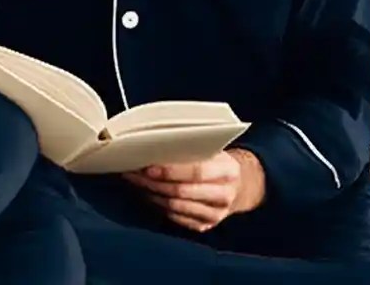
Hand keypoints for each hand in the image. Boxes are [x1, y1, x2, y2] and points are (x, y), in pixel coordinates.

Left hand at [123, 149, 266, 232]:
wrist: (238, 186)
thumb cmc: (216, 162)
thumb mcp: (211, 150)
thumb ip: (189, 149)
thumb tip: (153, 144)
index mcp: (228, 171)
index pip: (196, 171)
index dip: (169, 171)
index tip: (146, 167)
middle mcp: (224, 195)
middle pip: (181, 191)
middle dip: (152, 182)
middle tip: (131, 173)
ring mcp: (215, 214)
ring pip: (174, 206)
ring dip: (150, 194)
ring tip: (135, 181)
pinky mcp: (205, 226)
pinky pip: (175, 217)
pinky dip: (158, 205)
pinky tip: (147, 193)